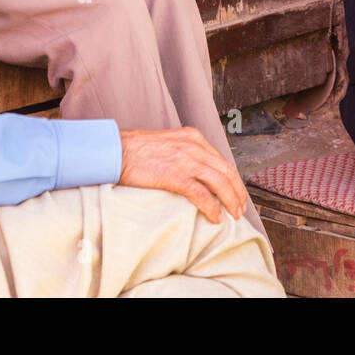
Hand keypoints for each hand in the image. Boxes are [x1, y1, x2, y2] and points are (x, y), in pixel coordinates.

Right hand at [118, 127, 247, 222]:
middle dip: (237, 192)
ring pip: (219, 183)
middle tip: (240, 209)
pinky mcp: (175, 175)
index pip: (222, 160)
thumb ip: (183, 152)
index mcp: (192, 137)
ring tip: (234, 215)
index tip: (236, 193)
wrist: (114, 150)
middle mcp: (193, 146)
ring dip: (230, 201)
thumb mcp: (167, 143)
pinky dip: (212, 207)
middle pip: (226, 171)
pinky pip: (202, 194)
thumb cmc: (135, 150)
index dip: (233, 179)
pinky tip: (215, 217)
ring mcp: (185, 160)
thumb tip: (195, 173)